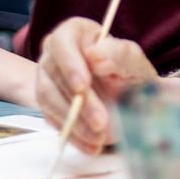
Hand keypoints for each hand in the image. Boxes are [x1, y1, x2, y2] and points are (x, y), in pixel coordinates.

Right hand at [36, 17, 156, 151]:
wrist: (131, 96)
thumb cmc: (130, 71)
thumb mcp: (133, 61)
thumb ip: (118, 54)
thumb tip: (94, 56)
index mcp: (74, 32)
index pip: (62, 43)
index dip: (70, 66)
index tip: (83, 88)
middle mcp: (54, 53)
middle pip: (54, 76)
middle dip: (78, 104)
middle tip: (101, 124)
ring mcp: (47, 78)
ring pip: (49, 100)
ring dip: (74, 122)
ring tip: (100, 139)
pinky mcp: (48, 103)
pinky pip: (52, 119)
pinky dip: (72, 135)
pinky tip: (91, 146)